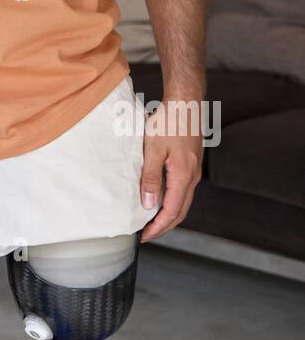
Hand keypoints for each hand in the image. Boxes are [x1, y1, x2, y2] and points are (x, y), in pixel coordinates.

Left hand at [139, 95, 203, 242]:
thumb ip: (150, 178)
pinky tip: (161, 200)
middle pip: (181, 212)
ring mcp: (194, 171)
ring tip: (152, 222)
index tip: (144, 236)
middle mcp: (193, 177)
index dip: (158, 227)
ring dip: (169, 215)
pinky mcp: (192, 164)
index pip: (172, 212)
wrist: (186, 103)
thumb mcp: (153, 149)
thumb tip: (148, 204)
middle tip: (147, 235)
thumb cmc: (168, 122)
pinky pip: (184, 191)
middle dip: (164, 226)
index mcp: (183, 176)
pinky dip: (173, 202)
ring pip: (183, 202)